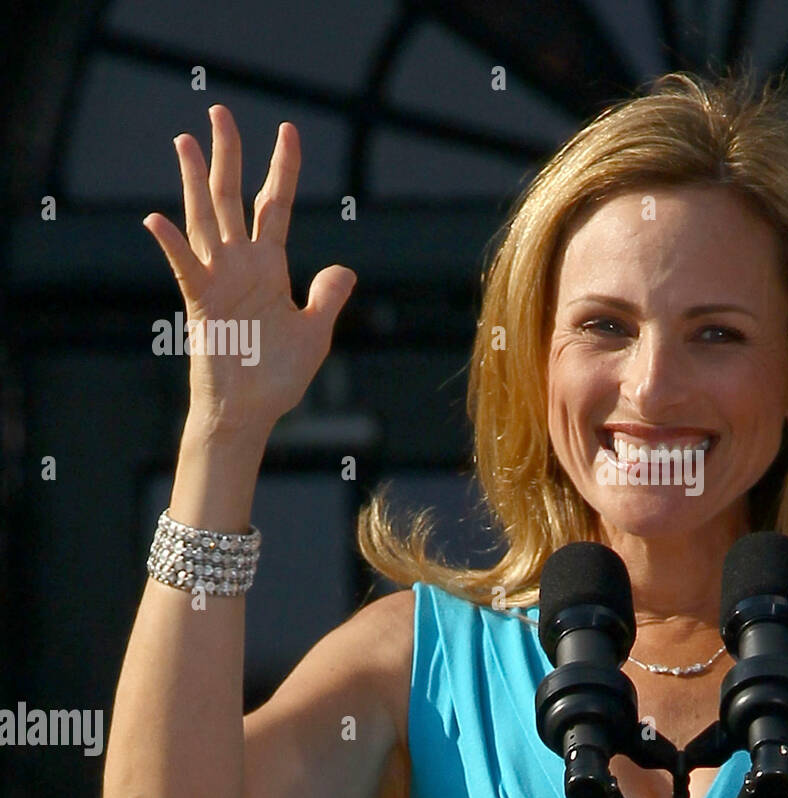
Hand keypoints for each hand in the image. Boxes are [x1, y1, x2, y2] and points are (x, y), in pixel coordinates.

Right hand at [144, 105, 355, 437]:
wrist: (251, 412)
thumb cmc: (278, 377)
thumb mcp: (315, 333)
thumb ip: (327, 297)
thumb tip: (344, 267)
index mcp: (270, 268)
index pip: (276, 206)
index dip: (283, 169)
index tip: (289, 131)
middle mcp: (241, 266)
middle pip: (233, 198)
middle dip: (228, 155)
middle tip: (219, 111)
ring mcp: (218, 281)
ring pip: (205, 220)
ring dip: (194, 181)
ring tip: (184, 140)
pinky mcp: (202, 305)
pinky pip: (186, 269)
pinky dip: (173, 246)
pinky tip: (158, 218)